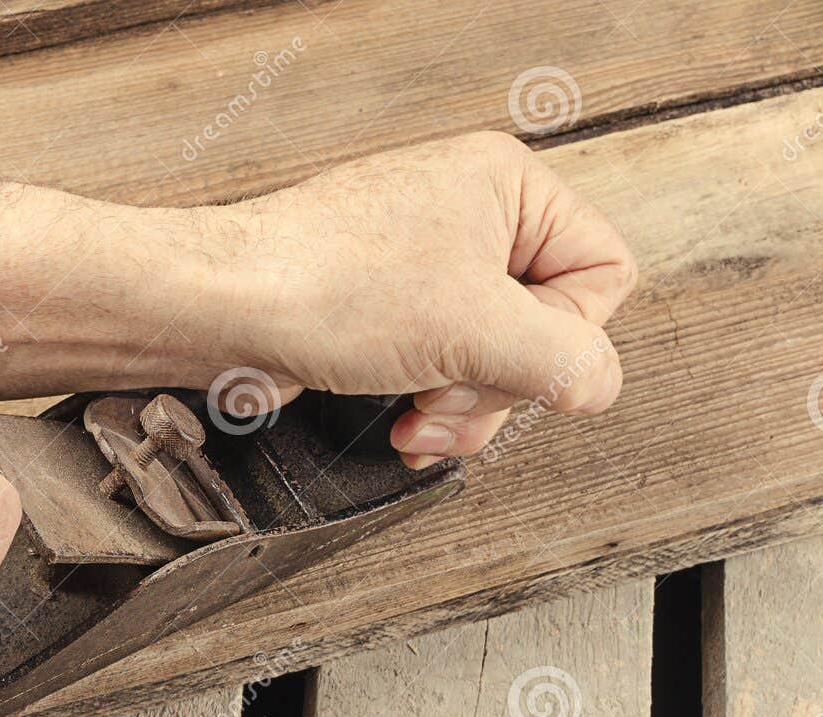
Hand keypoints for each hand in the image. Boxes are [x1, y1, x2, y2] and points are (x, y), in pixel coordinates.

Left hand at [0, 132, 635, 466]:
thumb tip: (598, 385)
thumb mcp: (477, 330)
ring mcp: (422, 261)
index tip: (514, 367)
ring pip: (493, 356)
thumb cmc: (326, 289)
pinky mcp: (382, 305)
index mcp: (507, 186)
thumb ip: (563, 360)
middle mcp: (468, 213)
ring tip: (418, 421)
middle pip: (545, 325)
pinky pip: (441, 364)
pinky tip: (399, 423)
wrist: (220, 309)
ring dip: (462, 408)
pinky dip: (428, 403)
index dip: (566, 338)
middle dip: (498, 386)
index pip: (602, 272)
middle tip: (449, 403)